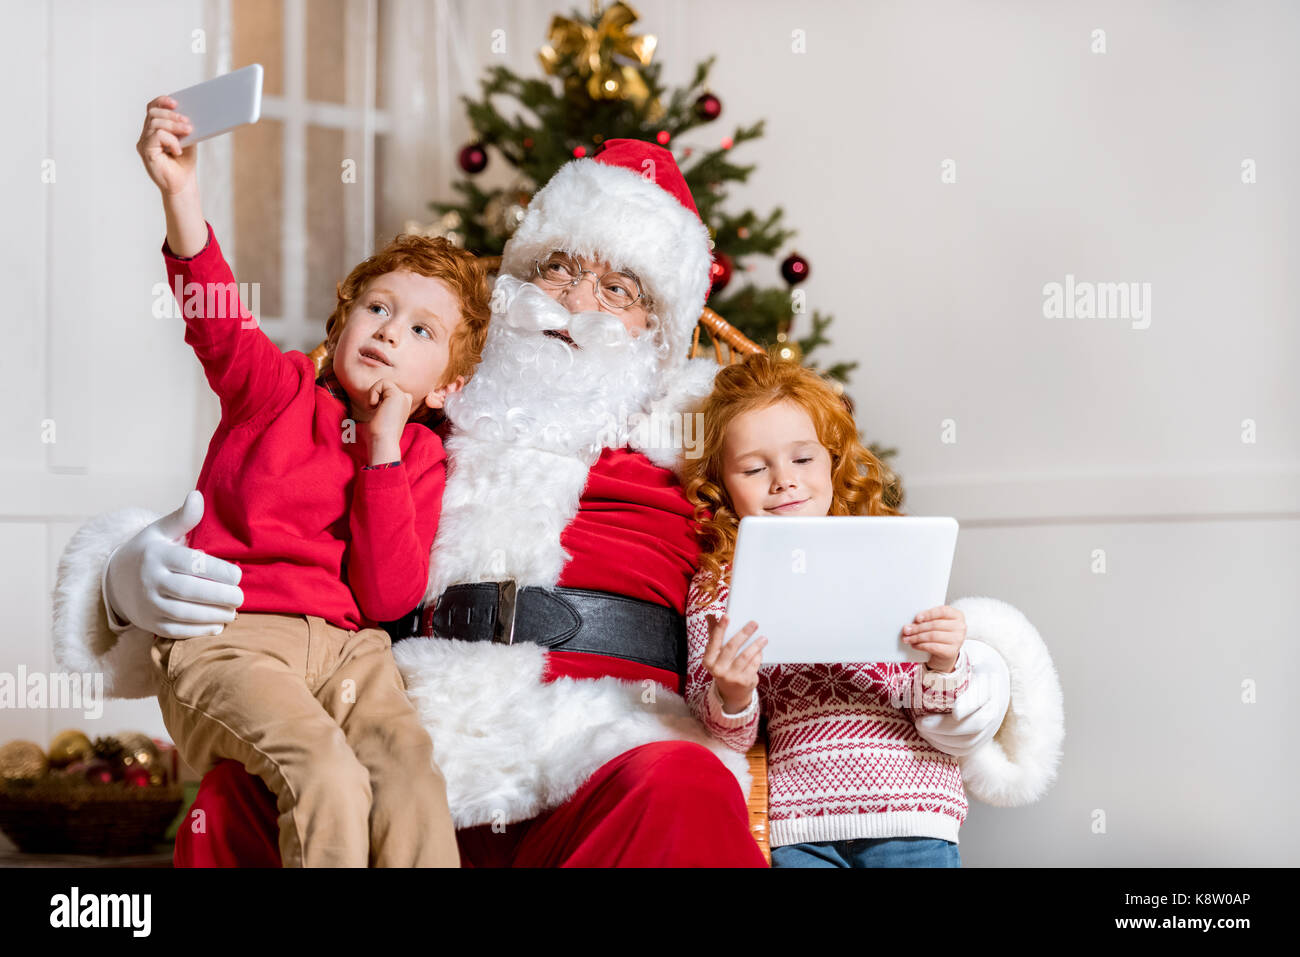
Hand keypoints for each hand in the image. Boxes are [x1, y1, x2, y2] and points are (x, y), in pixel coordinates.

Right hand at [105, 490, 243, 638]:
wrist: (116, 580)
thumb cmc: (149, 551)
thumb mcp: (161, 531)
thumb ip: (183, 518)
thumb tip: (197, 496)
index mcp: (157, 555)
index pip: (192, 564)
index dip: (218, 571)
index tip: (238, 575)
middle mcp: (150, 580)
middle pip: (189, 591)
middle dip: (219, 596)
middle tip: (240, 597)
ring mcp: (148, 604)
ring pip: (184, 613)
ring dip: (212, 615)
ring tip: (233, 612)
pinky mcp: (150, 622)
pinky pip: (176, 630)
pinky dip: (198, 630)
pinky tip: (218, 626)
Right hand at [137, 95, 196, 195]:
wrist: (182, 184)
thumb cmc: (184, 163)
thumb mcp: (188, 140)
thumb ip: (185, 127)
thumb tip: (189, 114)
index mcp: (155, 129)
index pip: (153, 108)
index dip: (162, 102)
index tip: (176, 102)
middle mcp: (146, 134)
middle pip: (153, 113)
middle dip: (172, 115)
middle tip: (188, 122)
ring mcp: (144, 142)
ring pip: (155, 123)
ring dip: (174, 126)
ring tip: (188, 132)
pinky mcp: (145, 151)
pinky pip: (156, 136)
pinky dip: (171, 140)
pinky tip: (178, 150)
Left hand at [364, 378, 412, 459]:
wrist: (381, 442)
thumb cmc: (375, 435)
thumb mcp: (373, 418)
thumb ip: (374, 409)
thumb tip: (355, 414)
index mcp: (402, 406)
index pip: (390, 391)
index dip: (379, 395)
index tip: (375, 412)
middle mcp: (405, 401)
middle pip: (385, 386)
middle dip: (375, 395)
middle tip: (374, 411)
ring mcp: (403, 397)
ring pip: (385, 382)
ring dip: (374, 394)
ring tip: (374, 408)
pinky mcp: (398, 395)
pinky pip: (383, 382)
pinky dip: (374, 392)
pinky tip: (375, 406)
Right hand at [702, 614, 766, 712]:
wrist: (731, 692)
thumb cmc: (723, 666)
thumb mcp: (716, 653)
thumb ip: (713, 634)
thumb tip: (710, 615)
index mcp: (708, 660)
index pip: (714, 641)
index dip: (720, 628)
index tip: (726, 616)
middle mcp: (718, 669)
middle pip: (732, 647)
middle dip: (744, 633)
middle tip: (754, 623)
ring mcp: (731, 677)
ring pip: (745, 656)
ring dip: (755, 645)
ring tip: (763, 638)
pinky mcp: (744, 681)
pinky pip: (753, 665)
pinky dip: (758, 656)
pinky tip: (761, 650)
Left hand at [902, 605, 965, 672]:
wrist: (947, 653)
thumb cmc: (941, 634)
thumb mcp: (937, 624)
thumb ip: (927, 620)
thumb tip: (909, 625)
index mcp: (957, 615)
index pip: (942, 611)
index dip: (928, 614)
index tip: (916, 618)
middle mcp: (960, 627)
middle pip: (935, 624)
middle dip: (918, 627)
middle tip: (906, 630)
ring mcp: (958, 640)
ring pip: (933, 636)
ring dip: (917, 637)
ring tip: (907, 638)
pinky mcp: (952, 651)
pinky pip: (933, 647)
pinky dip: (921, 645)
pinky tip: (914, 645)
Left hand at [912, 640, 1009, 756]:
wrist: (987, 679)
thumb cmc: (966, 667)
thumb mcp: (963, 659)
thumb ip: (950, 663)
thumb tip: (929, 663)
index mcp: (988, 684)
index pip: (982, 697)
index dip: (968, 706)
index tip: (954, 711)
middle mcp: (993, 708)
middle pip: (976, 724)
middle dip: (945, 727)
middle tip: (920, 722)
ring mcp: (989, 726)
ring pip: (969, 741)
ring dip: (941, 739)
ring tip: (920, 728)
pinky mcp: (981, 738)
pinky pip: (965, 749)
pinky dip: (945, 746)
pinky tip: (929, 737)